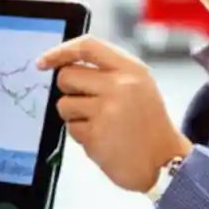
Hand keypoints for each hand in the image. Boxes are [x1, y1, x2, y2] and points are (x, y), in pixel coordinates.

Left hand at [37, 36, 191, 192]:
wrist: (164, 162)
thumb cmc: (149, 124)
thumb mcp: (140, 85)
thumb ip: (109, 71)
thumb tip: (66, 64)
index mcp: (131, 69)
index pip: (87, 46)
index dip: (60, 51)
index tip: (43, 62)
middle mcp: (119, 86)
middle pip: (67, 76)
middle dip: (69, 91)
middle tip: (87, 103)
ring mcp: (106, 111)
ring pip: (64, 104)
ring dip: (74, 116)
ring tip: (99, 124)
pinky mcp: (96, 136)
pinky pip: (71, 129)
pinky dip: (82, 135)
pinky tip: (103, 139)